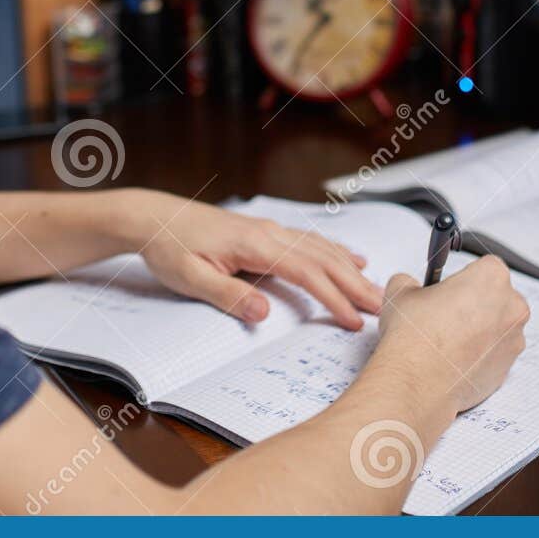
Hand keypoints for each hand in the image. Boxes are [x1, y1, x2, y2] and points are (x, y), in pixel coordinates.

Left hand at [122, 190, 383, 329]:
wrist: (154, 217)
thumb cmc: (169, 247)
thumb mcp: (190, 278)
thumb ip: (227, 295)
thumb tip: (263, 313)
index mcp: (255, 245)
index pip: (306, 274)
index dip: (333, 297)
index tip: (353, 320)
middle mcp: (269, 233)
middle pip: (323, 260)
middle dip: (355, 285)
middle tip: (384, 309)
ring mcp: (269, 229)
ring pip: (321, 248)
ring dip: (351, 270)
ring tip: (377, 290)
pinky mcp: (265, 231)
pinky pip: (310, 241)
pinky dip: (335, 251)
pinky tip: (351, 259)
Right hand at [374, 256, 529, 414]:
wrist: (416, 383)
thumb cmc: (415, 337)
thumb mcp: (400, 292)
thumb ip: (411, 281)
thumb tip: (410, 286)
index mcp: (492, 278)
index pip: (485, 267)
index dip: (464, 277)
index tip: (450, 288)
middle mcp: (511, 308)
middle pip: (497, 297)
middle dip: (475, 303)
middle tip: (445, 314)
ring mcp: (513, 341)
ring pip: (497, 327)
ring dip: (479, 330)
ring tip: (446, 341)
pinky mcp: (507, 370)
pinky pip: (494, 354)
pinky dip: (479, 355)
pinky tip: (452, 360)